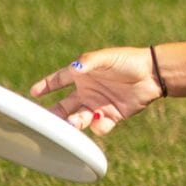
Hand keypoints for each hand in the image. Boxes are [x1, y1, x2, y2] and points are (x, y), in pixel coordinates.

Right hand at [26, 47, 163, 135]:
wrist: (153, 74)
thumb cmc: (128, 61)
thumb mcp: (106, 58)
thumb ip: (89, 63)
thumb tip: (73, 69)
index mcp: (82, 75)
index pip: (59, 80)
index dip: (46, 85)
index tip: (32, 93)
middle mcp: (87, 91)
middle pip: (64, 106)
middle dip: (55, 114)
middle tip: (46, 121)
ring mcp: (98, 105)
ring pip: (79, 119)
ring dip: (74, 122)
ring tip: (74, 122)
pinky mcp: (112, 116)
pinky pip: (100, 127)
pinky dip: (98, 126)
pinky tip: (102, 118)